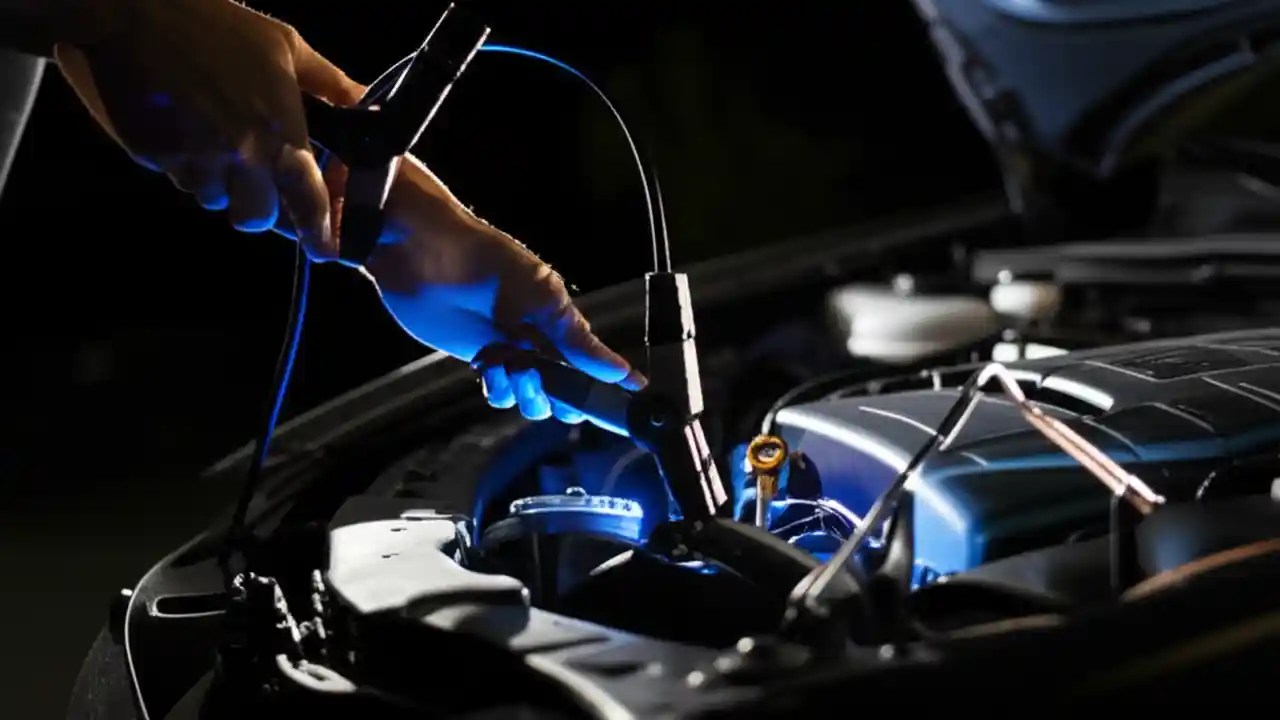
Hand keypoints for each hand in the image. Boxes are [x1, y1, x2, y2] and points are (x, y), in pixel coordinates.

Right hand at [52, 0, 361, 256]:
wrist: (132, 12)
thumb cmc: (215, 24)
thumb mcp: (285, 46)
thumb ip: (330, 86)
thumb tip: (365, 106)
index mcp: (278, 132)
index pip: (307, 203)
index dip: (318, 233)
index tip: (325, 250)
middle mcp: (240, 154)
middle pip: (255, 218)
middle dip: (255, 204)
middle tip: (251, 174)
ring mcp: (194, 158)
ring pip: (213, 200)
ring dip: (216, 182)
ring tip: (210, 136)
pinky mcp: (153, 157)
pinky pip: (177, 178)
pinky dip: (182, 164)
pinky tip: (181, 126)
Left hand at [354, 156, 644, 423]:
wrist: (426, 254)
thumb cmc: (490, 262)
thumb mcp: (544, 297)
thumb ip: (579, 341)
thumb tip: (620, 372)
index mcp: (561, 321)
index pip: (593, 362)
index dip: (607, 385)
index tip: (623, 403)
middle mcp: (539, 340)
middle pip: (564, 391)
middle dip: (561, 398)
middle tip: (544, 382)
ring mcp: (509, 352)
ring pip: (531, 398)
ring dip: (526, 393)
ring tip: (511, 369)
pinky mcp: (478, 359)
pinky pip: (499, 391)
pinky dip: (498, 388)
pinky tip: (488, 366)